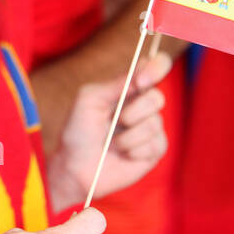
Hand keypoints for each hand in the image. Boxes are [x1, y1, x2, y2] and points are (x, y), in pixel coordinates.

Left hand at [47, 53, 171, 211]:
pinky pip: (155, 144)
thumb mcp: (89, 99)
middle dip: (133, 111)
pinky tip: (123, 154)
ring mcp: (151, 128)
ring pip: (154, 123)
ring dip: (127, 136)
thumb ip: (116, 85)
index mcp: (129, 88)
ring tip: (112, 143)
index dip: (156, 68)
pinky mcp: (155, 150)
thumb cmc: (79, 130)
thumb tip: (142, 76)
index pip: (155, 66)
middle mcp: (143, 106)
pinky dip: (134, 149)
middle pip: (157, 97)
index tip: (142, 81)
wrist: (76, 167)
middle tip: (115, 121)